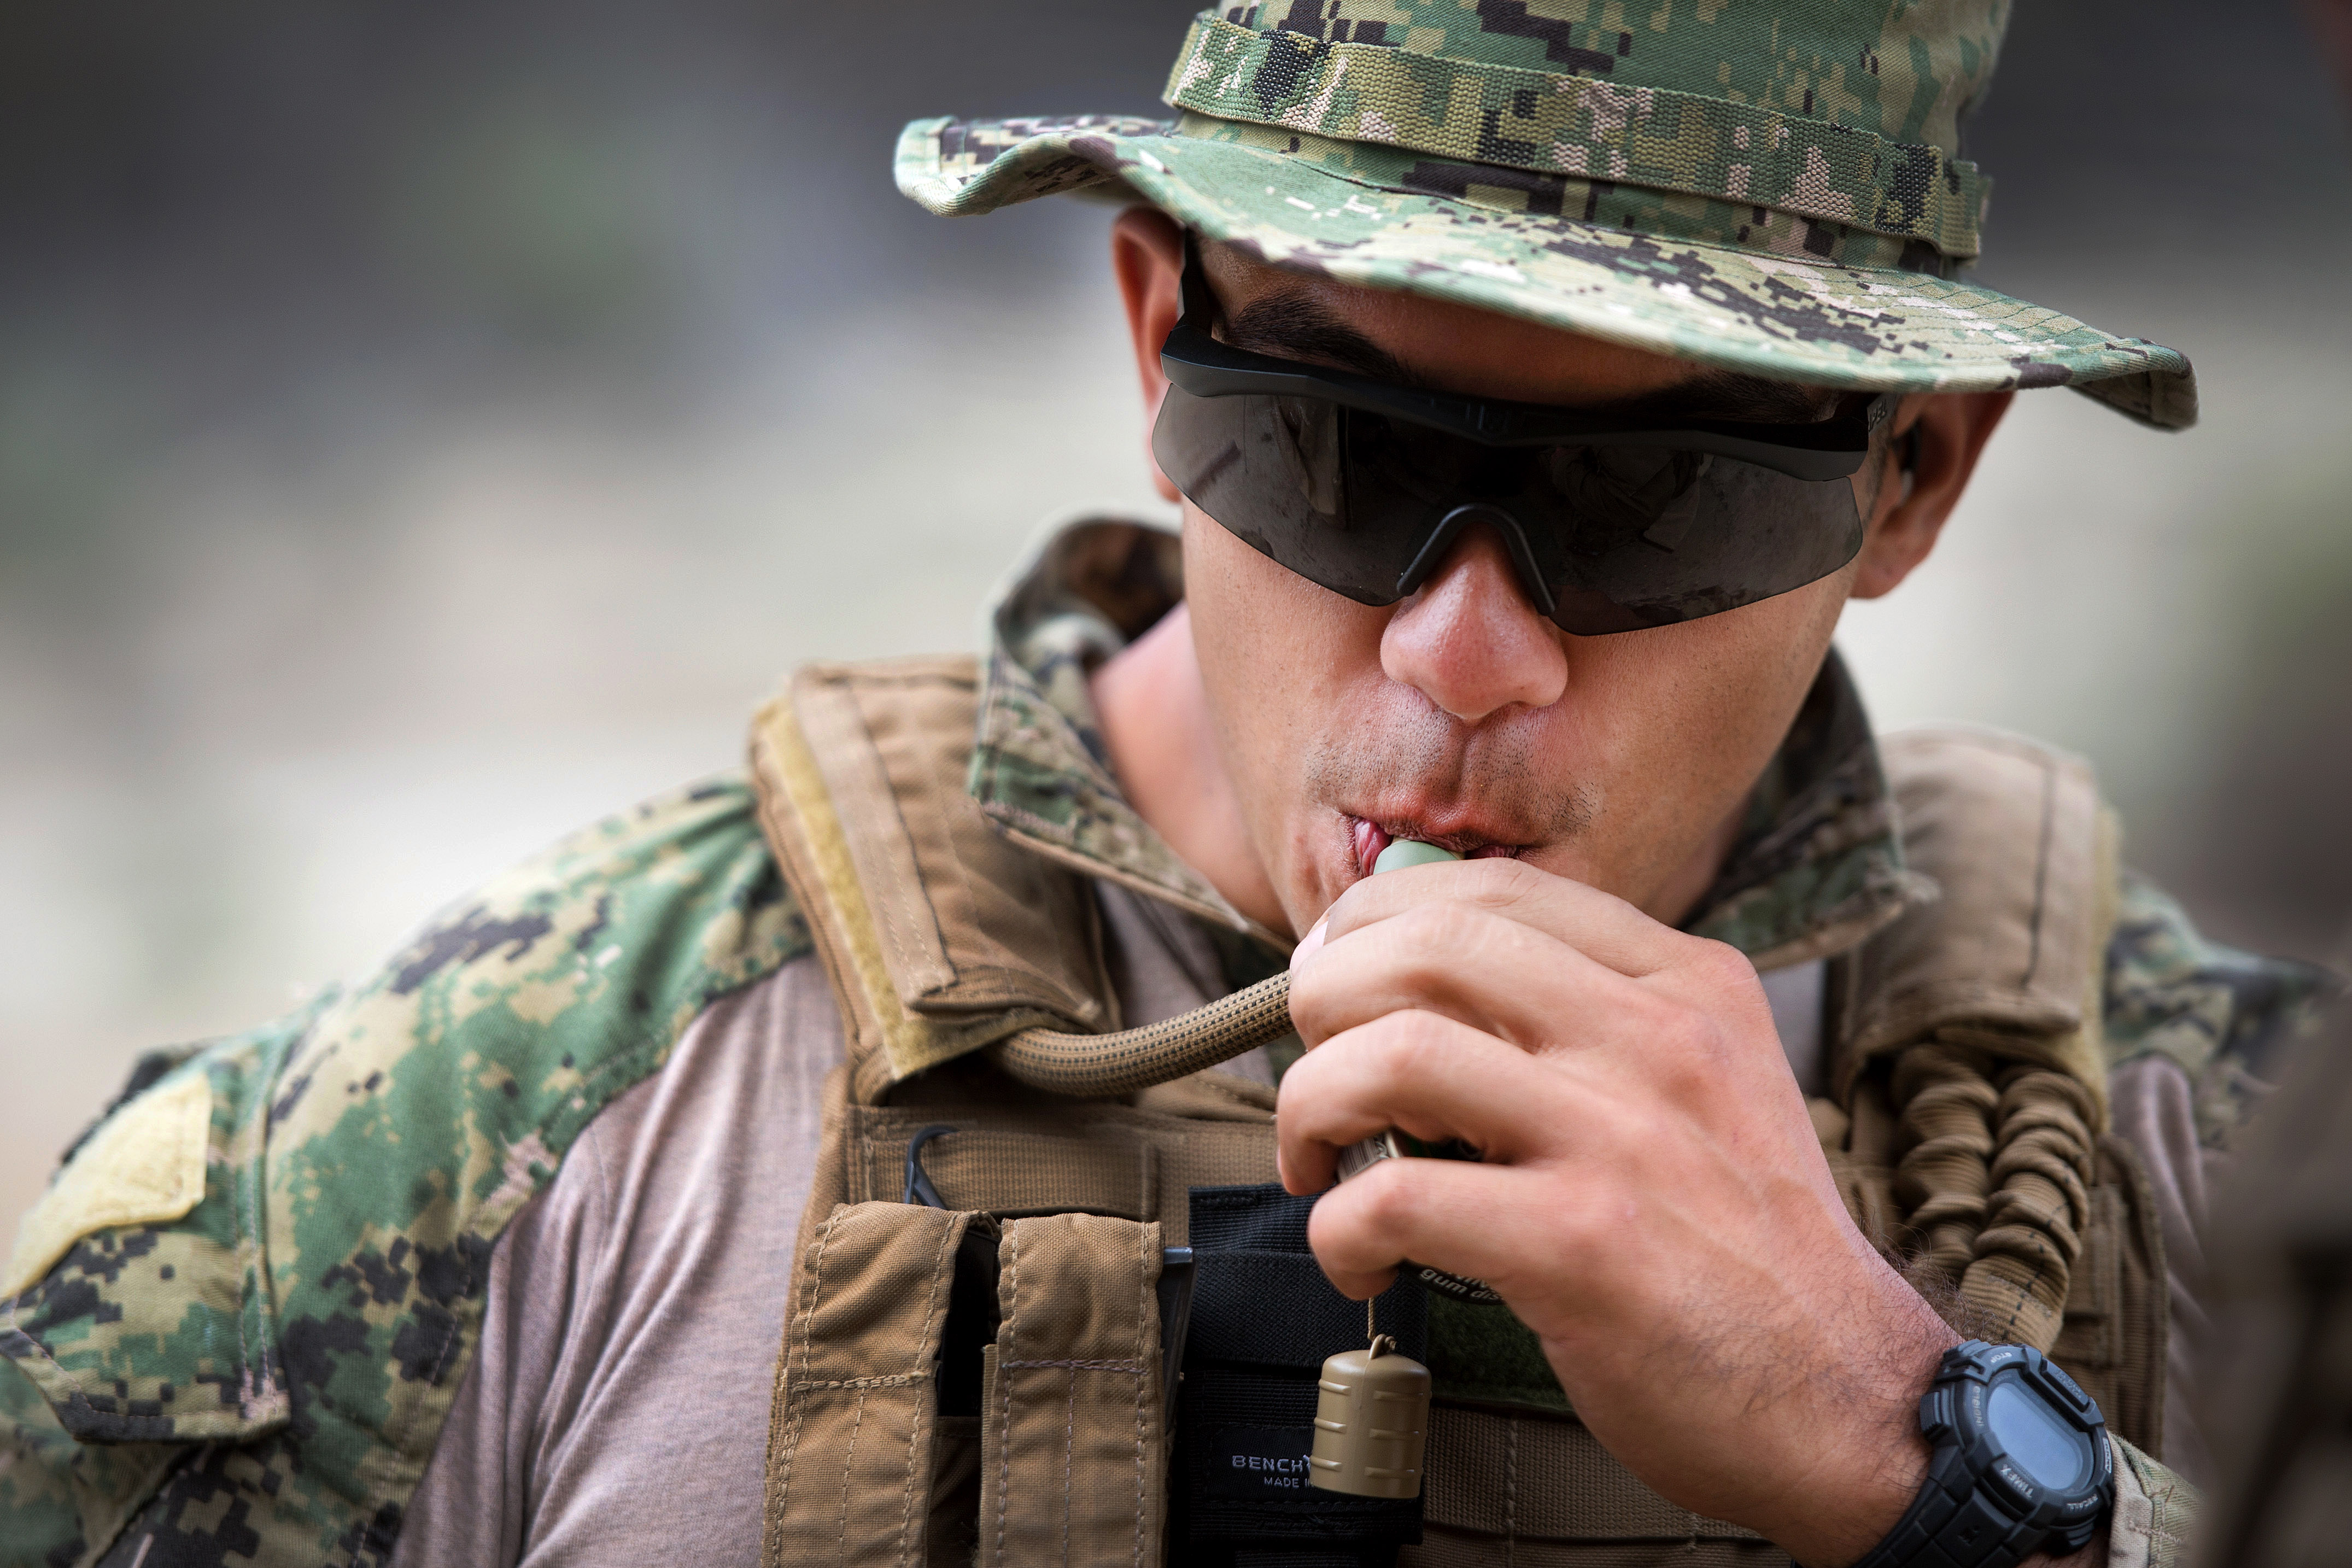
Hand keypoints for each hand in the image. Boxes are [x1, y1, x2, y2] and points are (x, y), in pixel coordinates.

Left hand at [1278, 858, 1958, 1566]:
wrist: (1846, 1395)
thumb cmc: (1742, 1248)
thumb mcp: (1703, 1084)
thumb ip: (1590, 1020)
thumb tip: (1419, 982)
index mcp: (1686, 983)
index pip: (1493, 888)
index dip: (1376, 919)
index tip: (1332, 976)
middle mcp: (1657, 1039)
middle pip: (1427, 946)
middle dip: (1323, 998)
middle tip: (1311, 1068)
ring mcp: (1622, 1137)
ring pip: (1393, 1054)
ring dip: (1312, 1105)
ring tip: (1316, 1159)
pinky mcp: (1584, 1247)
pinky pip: (1396, 1197)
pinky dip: (1339, 1228)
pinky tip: (1359, 1257)